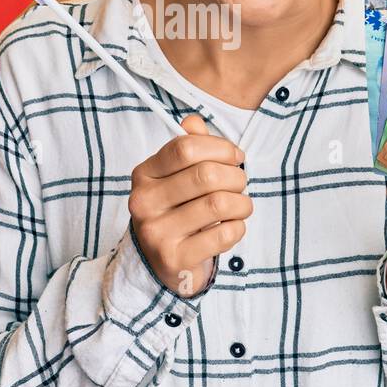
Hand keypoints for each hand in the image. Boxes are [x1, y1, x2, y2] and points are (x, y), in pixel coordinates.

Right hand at [129, 114, 250, 297]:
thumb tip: (194, 122)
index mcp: (144, 174)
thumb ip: (188, 147)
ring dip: (242, 203)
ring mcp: (156, 233)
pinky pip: (224, 235)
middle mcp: (144, 202)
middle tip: (240, 185)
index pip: (185, 148)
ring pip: (219, 204)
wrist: (161, 264)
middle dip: (236, 177)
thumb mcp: (177, 177)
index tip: (235, 157)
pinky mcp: (175, 259)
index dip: (220, 148)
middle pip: (206, 175)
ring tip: (241, 206)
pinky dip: (238, 228)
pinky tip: (231, 228)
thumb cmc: (176, 212)